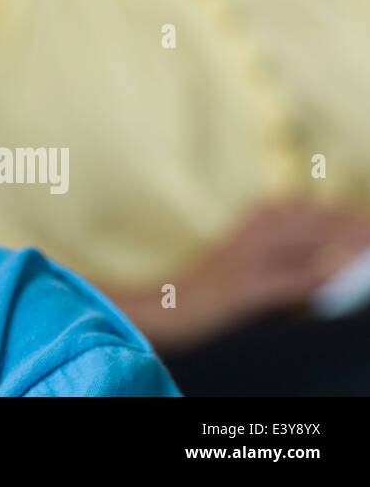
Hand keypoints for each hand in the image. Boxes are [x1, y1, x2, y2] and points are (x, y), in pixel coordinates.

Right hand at [112, 199, 369, 351]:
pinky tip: (338, 274)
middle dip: (352, 227)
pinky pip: (286, 278)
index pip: (314, 210)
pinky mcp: (242, 288)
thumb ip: (293, 252)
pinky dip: (315, 274)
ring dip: (341, 244)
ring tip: (369, 246)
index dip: (348, 219)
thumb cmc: (214, 285)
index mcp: (255, 218)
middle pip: (314, 221)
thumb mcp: (253, 256)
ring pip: (304, 242)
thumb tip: (343, 258)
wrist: (167, 305)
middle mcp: (251, 230)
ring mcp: (245, 258)